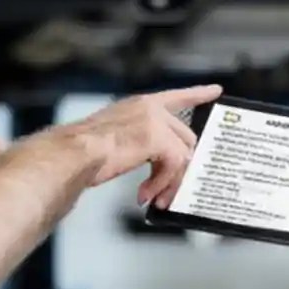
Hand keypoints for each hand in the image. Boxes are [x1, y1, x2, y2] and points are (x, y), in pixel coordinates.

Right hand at [77, 85, 221, 207]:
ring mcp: (155, 121)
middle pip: (185, 139)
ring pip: (181, 156)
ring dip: (169, 182)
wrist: (73, 154)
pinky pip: (173, 166)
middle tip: (166, 191)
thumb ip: (140, 143)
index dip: (198, 93)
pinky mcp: (157, 138)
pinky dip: (161, 184)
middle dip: (179, 169)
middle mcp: (150, 108)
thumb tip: (156, 166)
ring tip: (154, 198)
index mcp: (139, 105)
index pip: (176, 96)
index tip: (216, 90)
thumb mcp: (116, 137)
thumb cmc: (82, 151)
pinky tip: (144, 195)